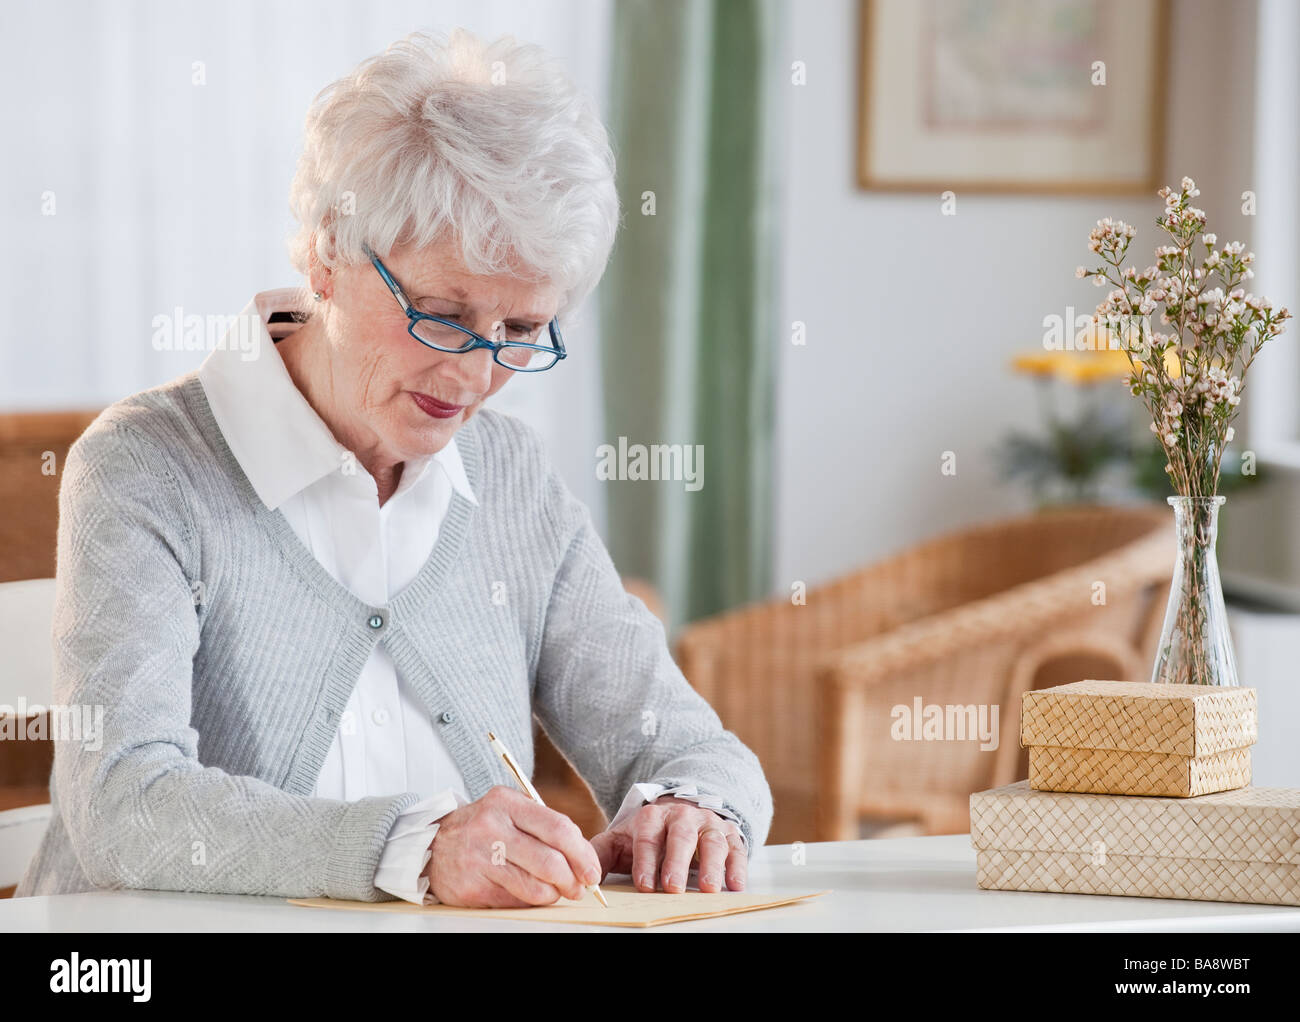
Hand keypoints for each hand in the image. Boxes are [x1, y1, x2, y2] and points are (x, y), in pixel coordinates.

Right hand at [422, 786, 602, 907]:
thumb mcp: (508, 811)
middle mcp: (491, 827)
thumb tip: (583, 857)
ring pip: (536, 886)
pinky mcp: (472, 887)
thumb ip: (543, 826)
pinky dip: (531, 901)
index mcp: (506, 802)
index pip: (558, 828)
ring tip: (557, 892)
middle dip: (574, 879)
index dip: (582, 853)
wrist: (432, 846)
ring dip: (555, 894)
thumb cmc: (482, 829)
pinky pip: (516, 901)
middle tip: (580, 888)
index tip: (593, 869)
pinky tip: (530, 894)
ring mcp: (479, 858)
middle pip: (550, 861)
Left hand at [589, 795, 746, 893]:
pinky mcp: (730, 834)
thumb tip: (582, 876)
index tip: (644, 884)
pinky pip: (736, 848)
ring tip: (707, 888)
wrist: (681, 810)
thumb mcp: (622, 839)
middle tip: (673, 887)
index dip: (645, 861)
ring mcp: (707, 824)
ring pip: (711, 840)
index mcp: (651, 818)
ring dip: (710, 864)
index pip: (647, 838)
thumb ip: (601, 854)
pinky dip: (737, 865)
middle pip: (680, 837)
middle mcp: (681, 817)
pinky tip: (735, 884)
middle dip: (677, 862)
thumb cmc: (648, 835)